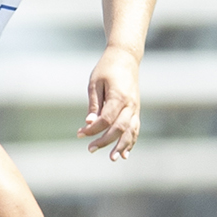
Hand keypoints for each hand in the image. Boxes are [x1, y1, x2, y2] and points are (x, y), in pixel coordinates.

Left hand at [79, 45, 140, 159]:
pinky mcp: (136, 109)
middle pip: (119, 128)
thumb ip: (94, 104)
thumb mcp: (95, 83)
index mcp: (118, 97)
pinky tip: (125, 153)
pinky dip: (131, 141)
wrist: (126, 58)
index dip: (93, 130)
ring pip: (130, 131)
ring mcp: (135, 108)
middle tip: (90, 149)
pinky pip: (135, 128)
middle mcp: (130, 104)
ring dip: (121, 146)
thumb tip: (90, 122)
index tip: (80, 134)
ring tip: (112, 158)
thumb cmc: (107, 68)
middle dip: (104, 141)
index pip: (106, 120)